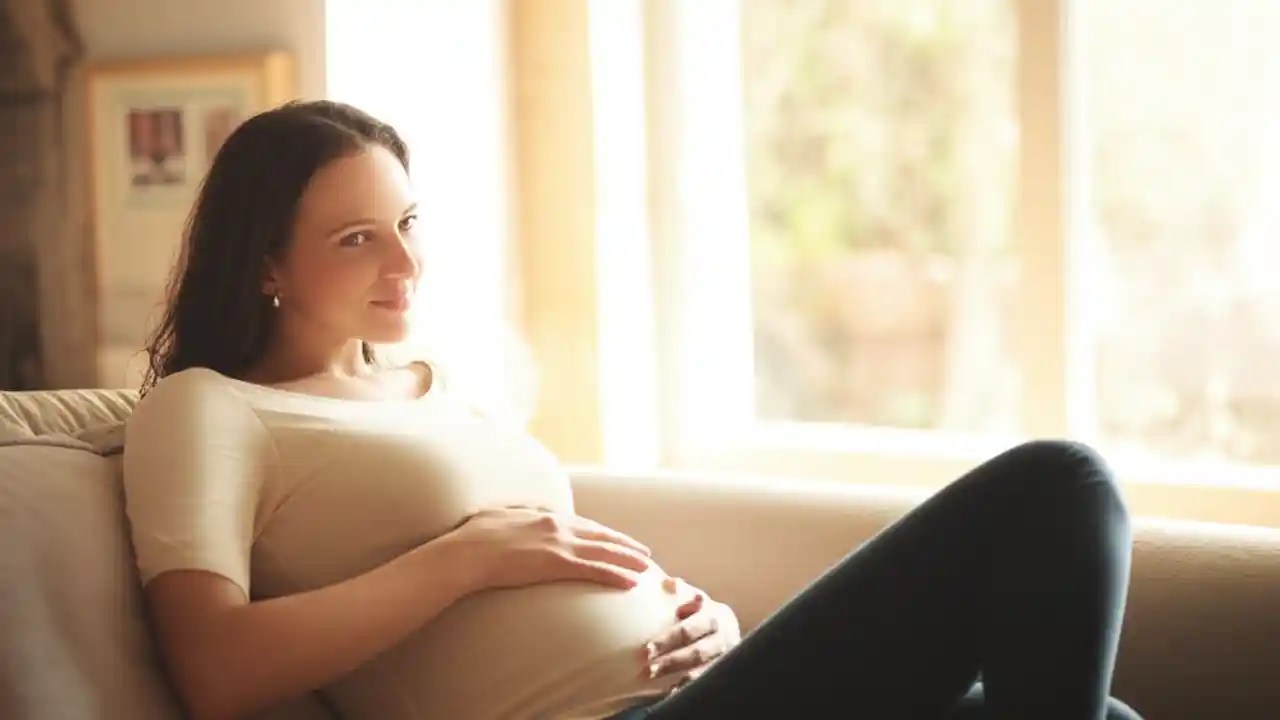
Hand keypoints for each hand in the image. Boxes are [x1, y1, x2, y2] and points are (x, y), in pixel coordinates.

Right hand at [442, 507, 653, 592]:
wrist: (466, 552)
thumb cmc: (473, 538)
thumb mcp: (499, 519)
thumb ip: (516, 520)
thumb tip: (514, 521)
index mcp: (544, 516)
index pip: (584, 525)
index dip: (604, 534)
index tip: (619, 539)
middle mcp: (557, 526)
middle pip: (601, 536)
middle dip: (625, 545)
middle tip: (644, 554)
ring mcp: (559, 544)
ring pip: (604, 551)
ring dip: (628, 560)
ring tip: (647, 568)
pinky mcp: (557, 563)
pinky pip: (594, 570)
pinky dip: (615, 575)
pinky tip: (630, 583)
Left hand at [640, 579, 740, 690]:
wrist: (731, 632)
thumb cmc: (705, 614)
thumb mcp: (697, 599)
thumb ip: (682, 592)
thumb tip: (669, 582)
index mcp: (715, 616)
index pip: (689, 629)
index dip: (668, 639)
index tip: (647, 648)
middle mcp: (724, 637)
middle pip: (696, 651)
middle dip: (671, 661)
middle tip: (649, 668)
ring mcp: (726, 657)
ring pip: (702, 670)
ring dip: (678, 676)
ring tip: (656, 678)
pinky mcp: (724, 671)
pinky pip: (706, 682)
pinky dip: (688, 688)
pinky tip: (672, 693)